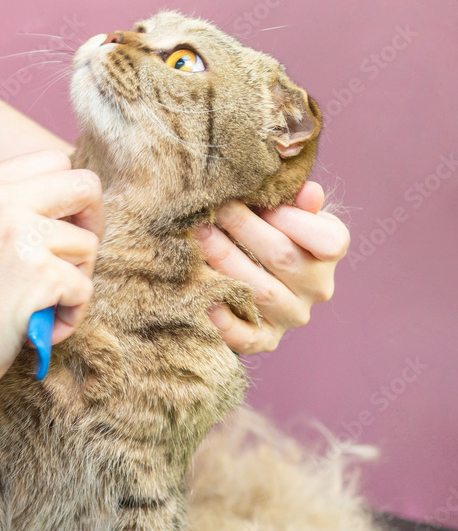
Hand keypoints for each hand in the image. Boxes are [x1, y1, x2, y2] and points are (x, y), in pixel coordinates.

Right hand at [0, 150, 102, 414]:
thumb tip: (43, 205)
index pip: (54, 161)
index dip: (68, 198)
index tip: (58, 231)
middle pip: (85, 185)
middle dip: (91, 224)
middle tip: (72, 262)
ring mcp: (20, 235)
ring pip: (88, 245)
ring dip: (75, 281)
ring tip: (39, 308)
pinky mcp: (39, 276)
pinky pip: (84, 289)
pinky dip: (69, 317)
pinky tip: (36, 332)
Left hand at [196, 181, 349, 353]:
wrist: (254, 270)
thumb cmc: (270, 228)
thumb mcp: (287, 209)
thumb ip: (296, 201)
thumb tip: (309, 191)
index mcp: (329, 253)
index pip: (328, 241)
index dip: (291, 218)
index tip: (256, 199)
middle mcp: (318, 288)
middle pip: (283, 258)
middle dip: (244, 228)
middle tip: (215, 209)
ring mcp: (292, 316)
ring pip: (262, 293)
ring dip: (227, 262)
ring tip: (201, 237)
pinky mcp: (266, 339)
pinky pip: (247, 337)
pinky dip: (225, 321)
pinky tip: (204, 298)